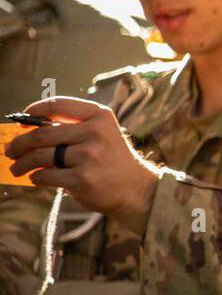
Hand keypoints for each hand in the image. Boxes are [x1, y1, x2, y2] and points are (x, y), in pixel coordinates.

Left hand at [4, 97, 160, 234]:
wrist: (136, 189)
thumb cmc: (112, 160)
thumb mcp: (102, 135)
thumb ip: (73, 128)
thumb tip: (28, 130)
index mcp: (100, 116)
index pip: (59, 105)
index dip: (35, 110)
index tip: (22, 120)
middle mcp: (95, 132)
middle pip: (43, 134)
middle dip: (19, 143)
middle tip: (10, 150)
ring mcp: (89, 156)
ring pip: (40, 156)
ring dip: (22, 163)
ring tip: (16, 167)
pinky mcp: (82, 178)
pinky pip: (46, 175)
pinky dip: (36, 177)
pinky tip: (36, 178)